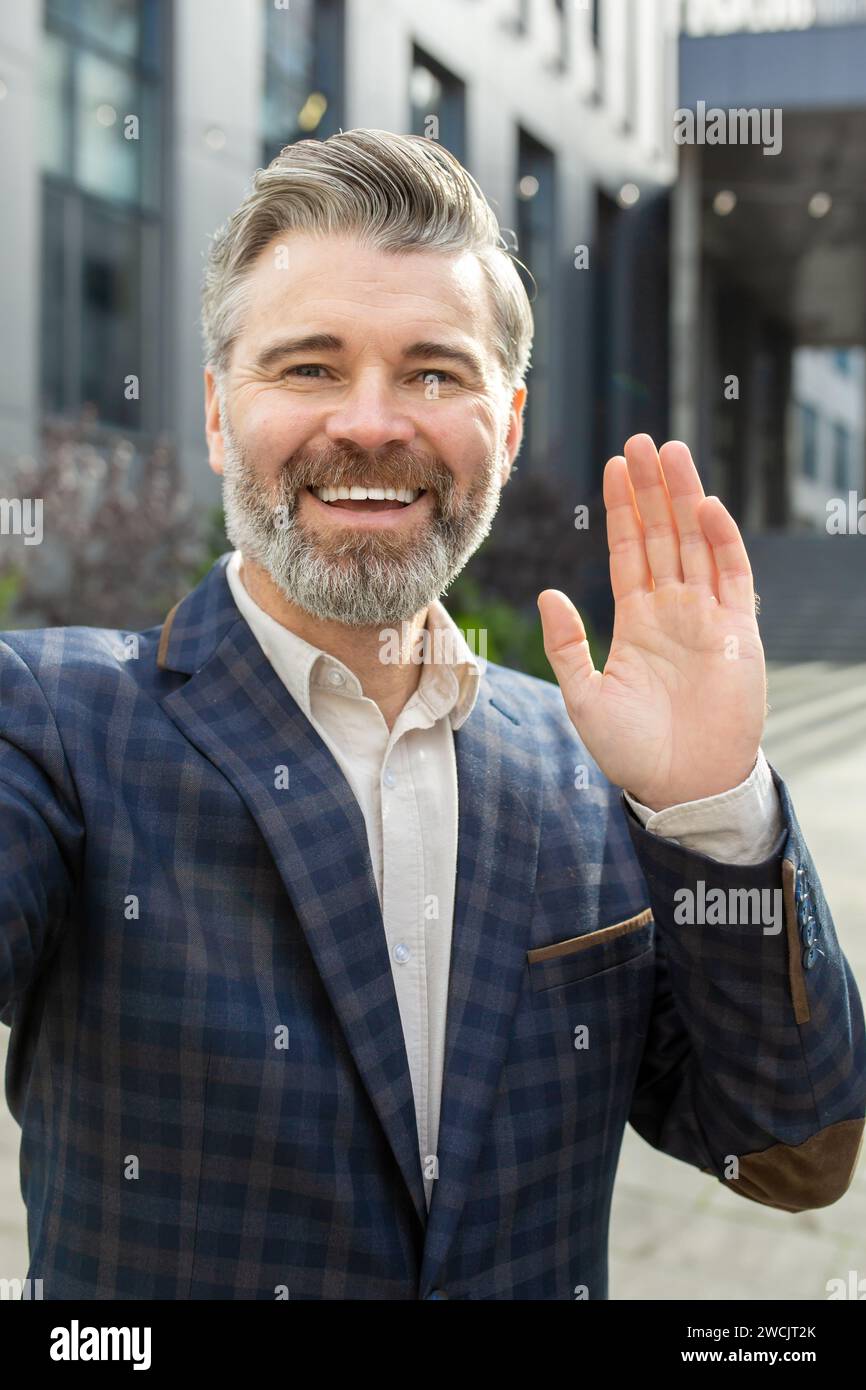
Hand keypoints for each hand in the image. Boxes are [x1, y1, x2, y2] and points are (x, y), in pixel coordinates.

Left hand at [538, 435, 765, 811]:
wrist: (682, 786)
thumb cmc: (631, 750)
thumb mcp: (584, 696)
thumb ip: (566, 645)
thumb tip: (546, 595)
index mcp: (635, 621)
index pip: (628, 552)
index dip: (623, 510)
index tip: (614, 466)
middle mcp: (672, 610)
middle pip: (662, 535)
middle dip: (652, 488)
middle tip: (641, 440)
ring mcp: (707, 617)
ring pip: (696, 542)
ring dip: (685, 498)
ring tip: (671, 452)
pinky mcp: (739, 632)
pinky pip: (732, 576)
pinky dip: (721, 540)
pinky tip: (705, 505)